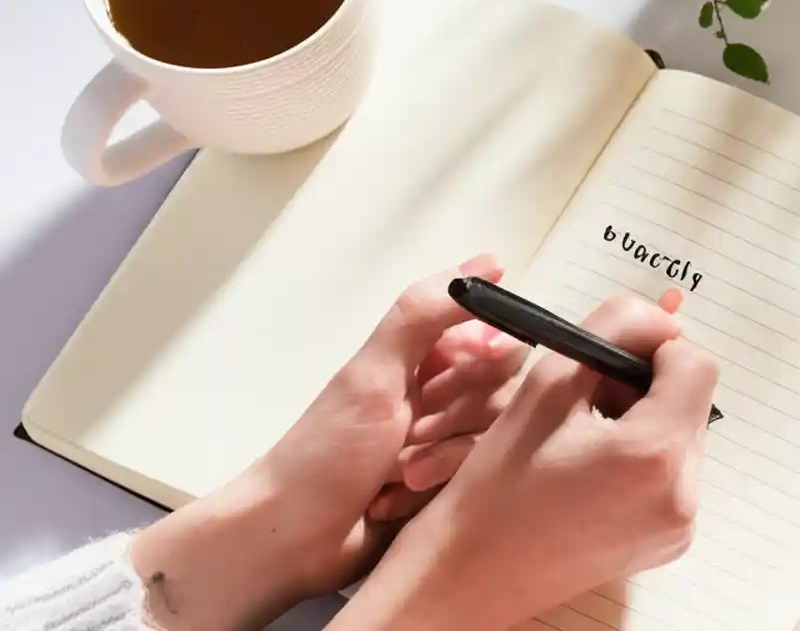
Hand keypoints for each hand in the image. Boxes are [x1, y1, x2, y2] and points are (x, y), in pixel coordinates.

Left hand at [131, 254, 527, 628]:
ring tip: (402, 473)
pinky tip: (395, 501)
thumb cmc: (327, 451)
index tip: (477, 366)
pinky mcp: (449, 488)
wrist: (292, 540)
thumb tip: (489, 262)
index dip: (494, 355)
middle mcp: (440, 395)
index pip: (498, 338)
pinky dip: (435, 490)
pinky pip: (477, 482)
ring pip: (494, 440)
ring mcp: (446, 444)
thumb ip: (425, 313)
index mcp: (422, 357)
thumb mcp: (374, 373)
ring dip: (444, 457)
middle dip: (461, 415)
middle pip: (504, 391)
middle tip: (415, 430)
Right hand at [330, 295, 718, 630]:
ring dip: (646, 420)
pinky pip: (675, 473)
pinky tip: (593, 469)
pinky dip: (644, 457)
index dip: (654, 349)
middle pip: (693, 400)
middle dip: (646, 387)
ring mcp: (681, 525)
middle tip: (585, 403)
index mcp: (655, 454)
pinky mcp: (671, 541)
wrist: (472, 572)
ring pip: (684, 433)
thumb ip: (613, 329)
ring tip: (584, 439)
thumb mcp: (547, 383)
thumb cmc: (497, 483)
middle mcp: (683, 495)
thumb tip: (661, 318)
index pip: (697, 365)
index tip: (610, 361)